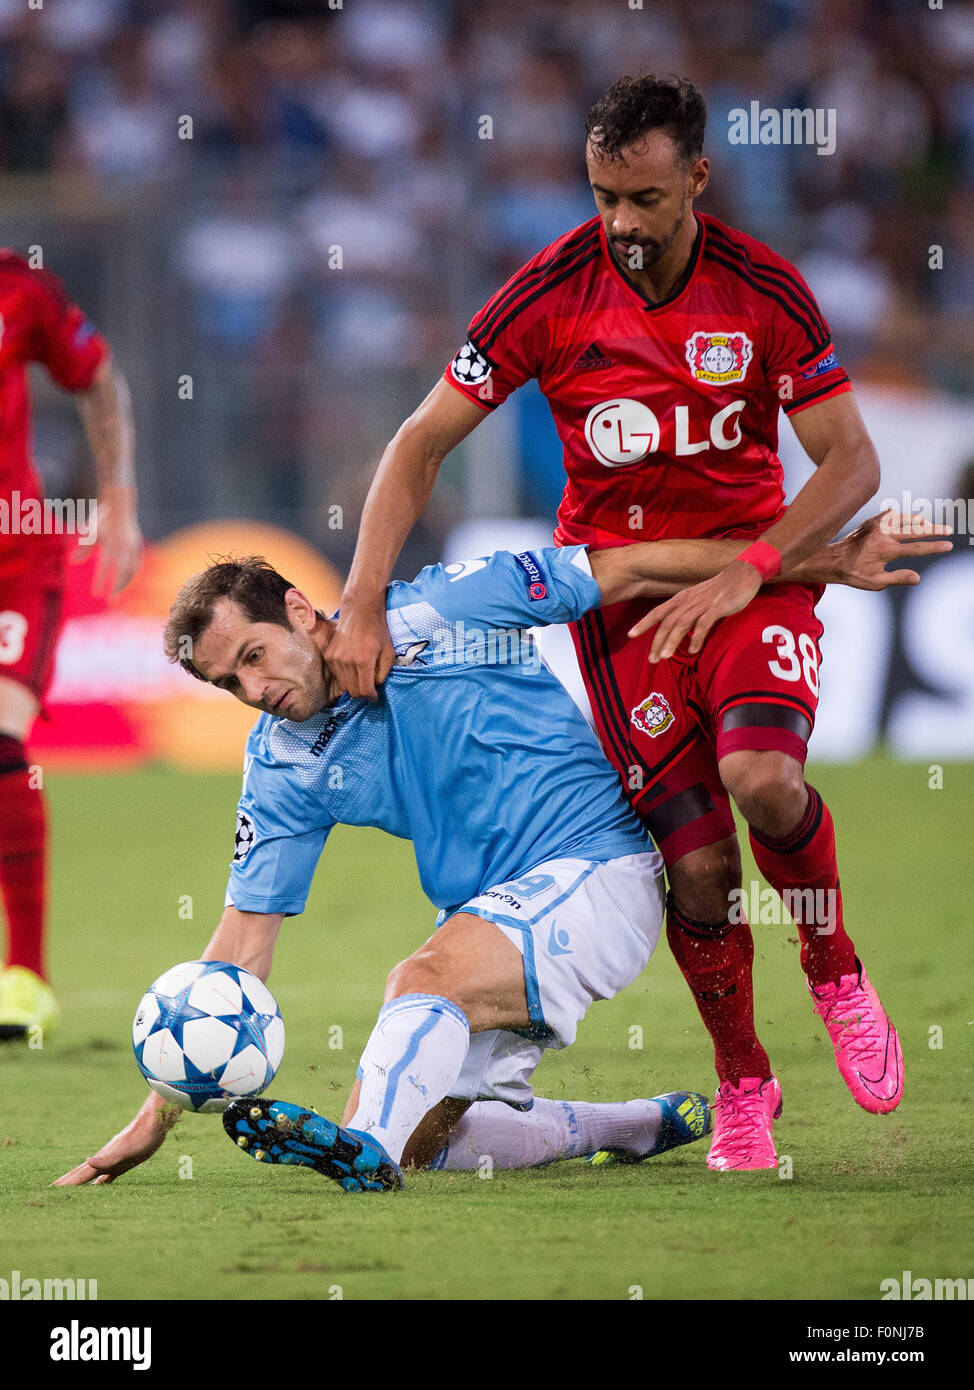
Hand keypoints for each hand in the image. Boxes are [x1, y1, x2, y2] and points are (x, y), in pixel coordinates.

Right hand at [51, 1096, 179, 1186]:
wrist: (155, 1121)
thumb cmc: (142, 1136)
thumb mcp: (126, 1151)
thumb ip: (106, 1159)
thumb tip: (87, 1161)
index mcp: (102, 1159)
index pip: (80, 1175)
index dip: (66, 1183)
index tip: (50, 1190)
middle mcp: (104, 1159)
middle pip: (81, 1173)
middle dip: (67, 1181)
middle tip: (51, 1189)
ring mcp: (113, 1159)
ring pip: (92, 1173)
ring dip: (80, 1180)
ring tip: (69, 1187)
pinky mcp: (125, 1161)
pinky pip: (107, 1175)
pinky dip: (99, 1181)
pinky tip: (98, 1184)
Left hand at [75, 487, 142, 596]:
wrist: (120, 504)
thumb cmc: (101, 519)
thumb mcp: (89, 532)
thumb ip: (84, 548)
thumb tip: (73, 562)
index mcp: (110, 542)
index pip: (105, 566)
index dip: (101, 580)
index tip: (96, 594)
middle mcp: (123, 546)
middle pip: (121, 572)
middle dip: (116, 587)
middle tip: (110, 600)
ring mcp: (133, 546)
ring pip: (131, 570)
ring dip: (125, 583)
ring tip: (117, 593)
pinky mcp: (138, 545)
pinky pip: (137, 563)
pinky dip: (133, 573)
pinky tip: (128, 581)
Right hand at [328, 600, 394, 699]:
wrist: (360, 611)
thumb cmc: (377, 630)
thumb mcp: (388, 652)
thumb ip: (383, 673)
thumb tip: (375, 686)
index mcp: (363, 660)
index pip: (364, 690)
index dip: (371, 697)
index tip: (374, 696)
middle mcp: (347, 661)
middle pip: (353, 691)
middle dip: (362, 694)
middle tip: (369, 689)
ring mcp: (335, 658)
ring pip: (343, 685)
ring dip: (353, 686)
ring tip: (361, 678)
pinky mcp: (329, 655)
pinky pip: (336, 675)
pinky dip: (344, 677)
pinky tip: (352, 669)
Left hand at [630, 559, 762, 661]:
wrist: (742, 574)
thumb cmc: (720, 590)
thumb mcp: (698, 599)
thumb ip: (687, 614)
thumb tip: (679, 634)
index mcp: (682, 598)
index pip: (658, 612)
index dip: (644, 623)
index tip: (630, 635)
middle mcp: (688, 601)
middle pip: (667, 622)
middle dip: (657, 641)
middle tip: (652, 659)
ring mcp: (702, 604)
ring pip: (682, 624)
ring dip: (672, 641)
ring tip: (665, 657)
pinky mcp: (717, 607)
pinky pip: (703, 624)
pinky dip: (696, 637)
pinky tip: (692, 650)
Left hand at [825, 510, 952, 588]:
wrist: (831, 560)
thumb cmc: (853, 574)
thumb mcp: (875, 582)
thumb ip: (898, 578)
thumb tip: (918, 578)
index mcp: (886, 551)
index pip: (917, 548)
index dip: (935, 547)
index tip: (948, 545)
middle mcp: (883, 534)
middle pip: (916, 530)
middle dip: (934, 530)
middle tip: (949, 530)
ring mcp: (877, 525)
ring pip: (905, 518)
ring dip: (919, 521)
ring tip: (930, 525)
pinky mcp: (871, 520)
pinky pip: (891, 514)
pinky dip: (902, 516)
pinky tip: (907, 520)